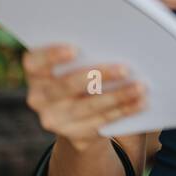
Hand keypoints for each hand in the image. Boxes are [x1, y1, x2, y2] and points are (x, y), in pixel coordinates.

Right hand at [23, 45, 146, 151]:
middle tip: (125, 69)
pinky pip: (102, 121)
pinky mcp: (75, 135)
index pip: (34, 62)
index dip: (52, 56)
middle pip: (66, 86)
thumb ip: (83, 53)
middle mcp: (39, 98)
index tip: (76, 49)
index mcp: (35, 73)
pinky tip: (140, 102)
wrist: (73, 115)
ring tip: (140, 87)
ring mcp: (55, 120)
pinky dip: (124, 110)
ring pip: (88, 107)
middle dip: (98, 76)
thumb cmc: (77, 73)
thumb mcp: (71, 63)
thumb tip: (114, 40)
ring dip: (118, 96)